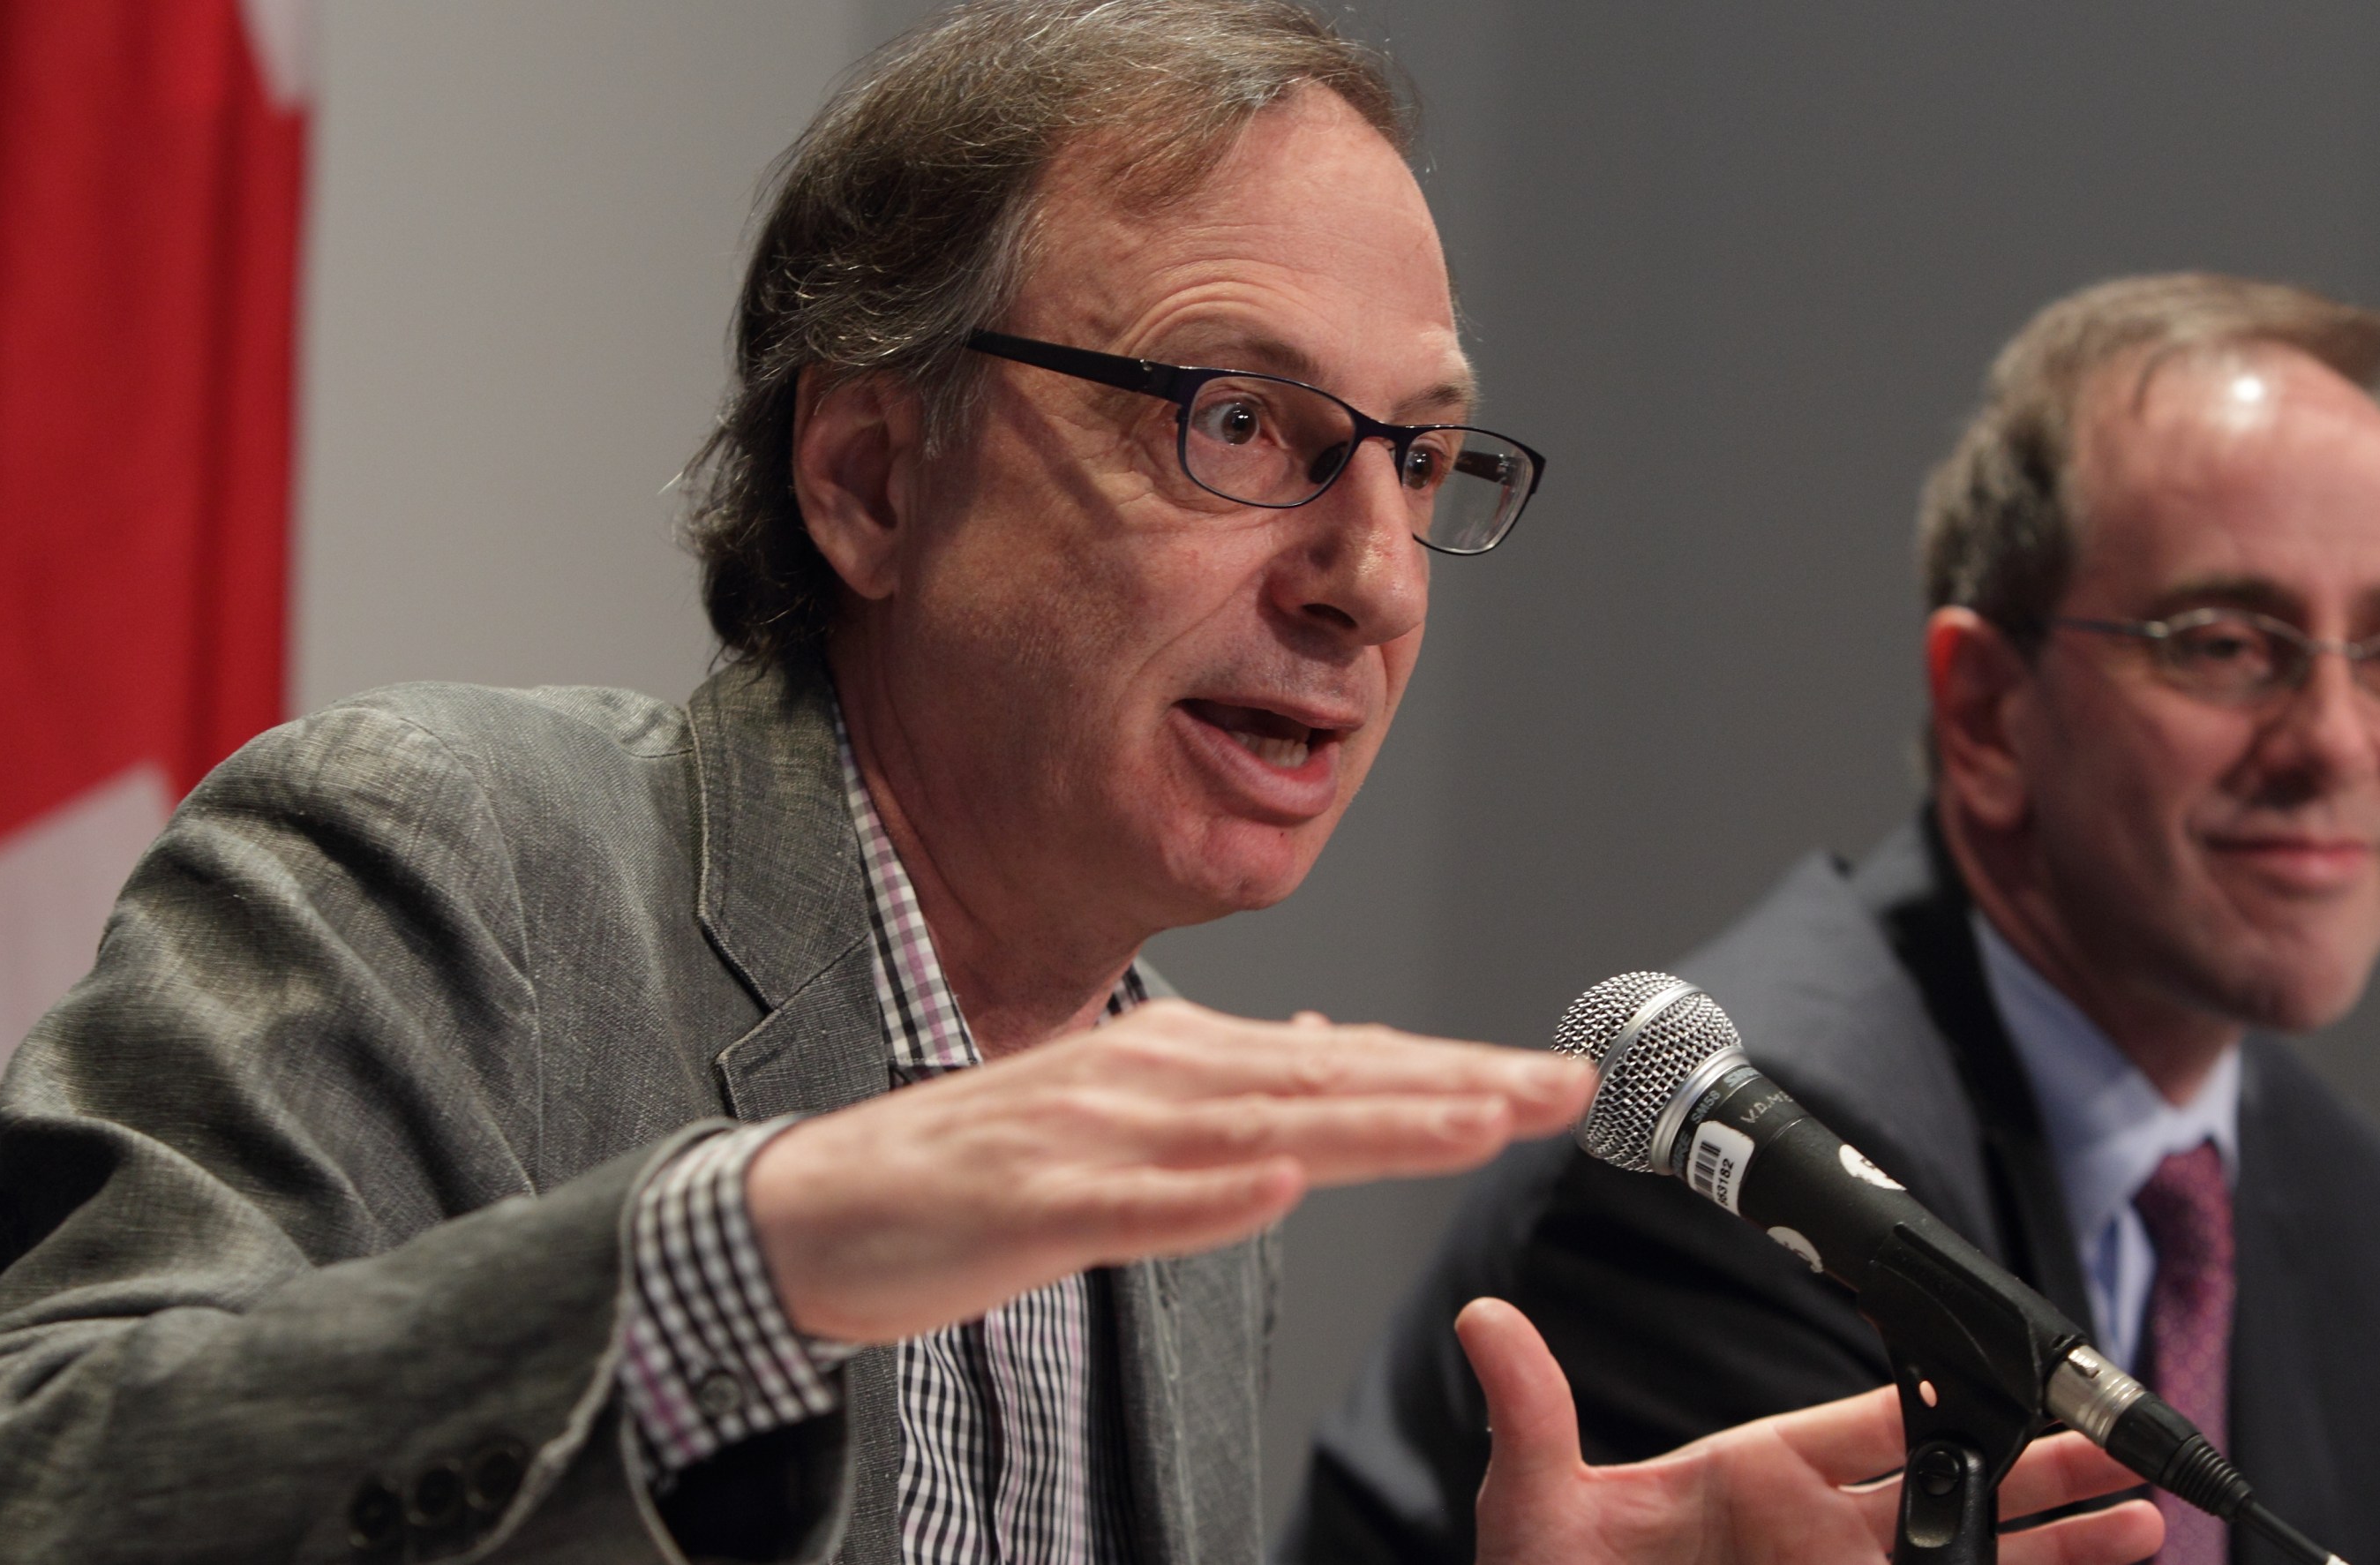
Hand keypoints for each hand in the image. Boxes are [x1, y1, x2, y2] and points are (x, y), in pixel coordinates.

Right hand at [746, 999, 1592, 1341]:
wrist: (816, 1204)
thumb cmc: (971, 1168)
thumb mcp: (1117, 1111)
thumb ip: (1229, 1083)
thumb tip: (1330, 1046)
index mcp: (1176, 1061)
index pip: (1343, 1064)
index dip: (1454, 1069)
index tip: (1557, 1078)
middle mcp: (1147, 1080)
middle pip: (1327, 1082)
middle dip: (1453, 1084)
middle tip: (1563, 1087)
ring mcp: (1089, 1137)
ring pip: (1256, 1130)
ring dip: (1370, 1123)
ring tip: (1471, 1122)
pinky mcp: (1031, 1203)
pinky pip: (1134, 1208)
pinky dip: (1210, 1197)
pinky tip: (1282, 1186)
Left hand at [1459, 1298, 2164, 1564]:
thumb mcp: (1538, 1511)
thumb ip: (1533, 1419)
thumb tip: (1483, 1322)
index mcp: (1753, 1481)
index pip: (1872, 1426)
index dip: (1949, 1408)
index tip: (2018, 1386)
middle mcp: (1811, 1538)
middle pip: (1953, 1491)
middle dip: (2042, 1475)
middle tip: (2127, 1458)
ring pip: (1972, 1560)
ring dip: (2057, 1546)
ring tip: (2146, 1525)